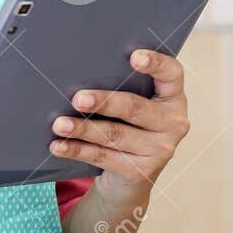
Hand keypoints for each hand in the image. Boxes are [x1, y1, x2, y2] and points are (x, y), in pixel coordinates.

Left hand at [48, 48, 189, 204]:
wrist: (132, 176)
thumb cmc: (131, 128)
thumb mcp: (135, 108)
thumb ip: (123, 89)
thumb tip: (79, 76)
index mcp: (173, 98)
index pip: (172, 74)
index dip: (156, 63)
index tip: (133, 56)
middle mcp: (172, 123)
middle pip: (135, 108)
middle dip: (105, 102)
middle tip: (78, 98)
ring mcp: (159, 150)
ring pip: (115, 134)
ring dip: (84, 129)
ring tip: (59, 124)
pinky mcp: (140, 171)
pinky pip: (102, 157)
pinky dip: (77, 150)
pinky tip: (59, 146)